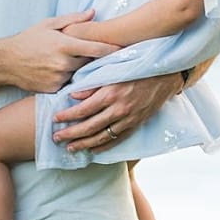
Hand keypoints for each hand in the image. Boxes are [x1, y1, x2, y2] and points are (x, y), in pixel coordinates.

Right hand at [1, 12, 122, 93]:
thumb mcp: (48, 24)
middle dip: (96, 59)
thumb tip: (93, 13)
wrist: (5, 62)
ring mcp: (58, 77)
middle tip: (107, 56)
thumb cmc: (28, 39)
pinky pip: (68, 84)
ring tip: (80, 64)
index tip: (126, 49)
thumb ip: (73, 19)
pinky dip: (69, 79)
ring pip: (80, 74)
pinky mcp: (53, 89)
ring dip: (82, 70)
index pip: (96, 48)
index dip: (112, 49)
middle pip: (90, 62)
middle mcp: (63, 62)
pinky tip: (63, 73)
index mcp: (64, 44)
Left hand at [52, 72, 182, 153]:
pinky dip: (104, 147)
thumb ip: (92, 84)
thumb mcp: (112, 71)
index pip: (83, 109)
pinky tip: (93, 151)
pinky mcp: (136, 124)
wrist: (164, 76)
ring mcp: (128, 119)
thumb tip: (73, 94)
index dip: (68, 116)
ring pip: (102, 137)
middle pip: (89, 127)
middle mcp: (118, 109)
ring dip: (84, 144)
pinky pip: (117, 140)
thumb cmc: (135, 69)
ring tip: (70, 148)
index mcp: (110, 93)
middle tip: (56, 138)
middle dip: (71, 134)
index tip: (55, 119)